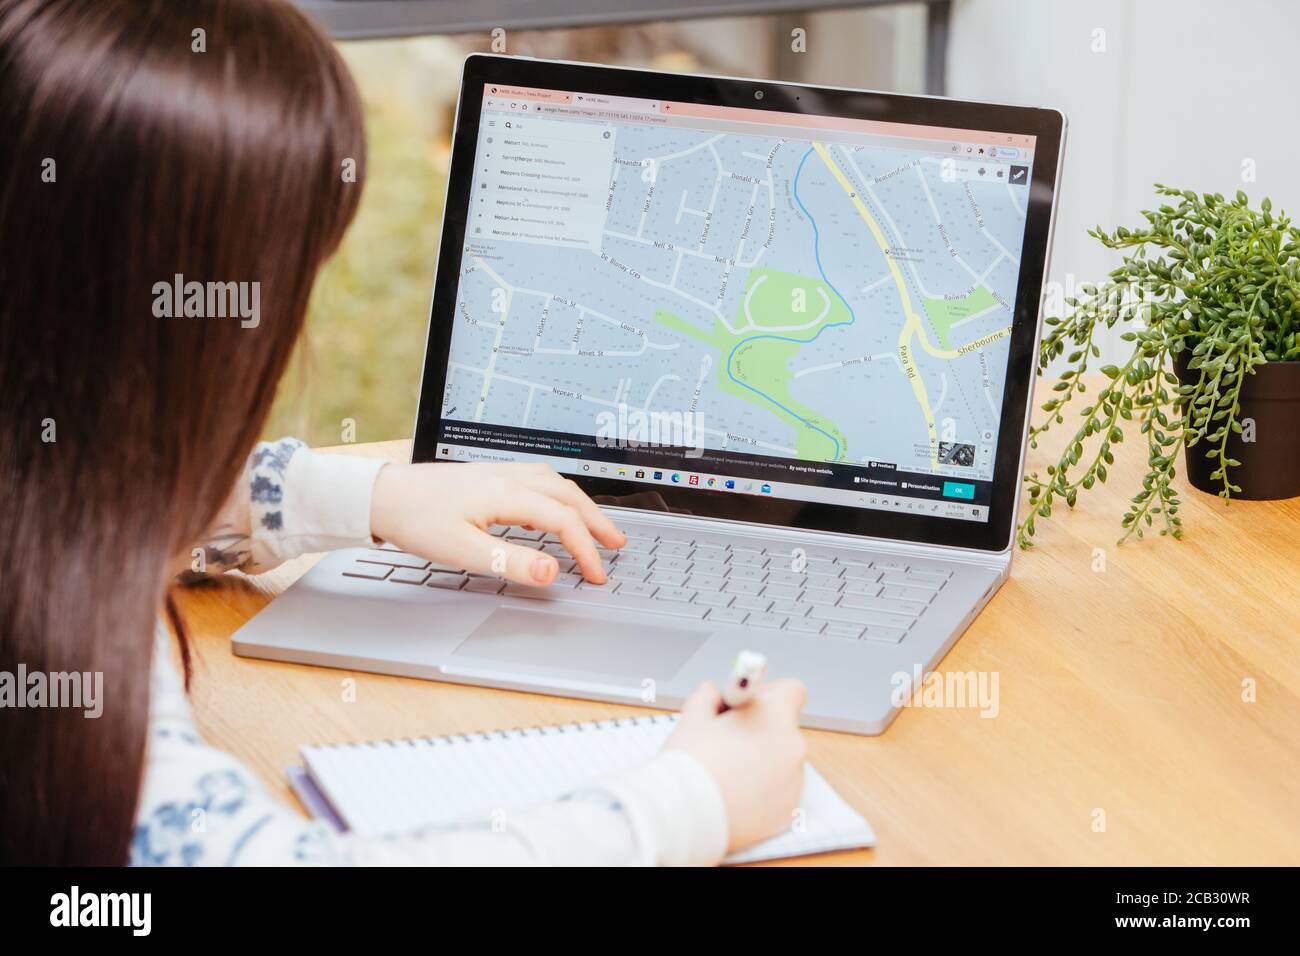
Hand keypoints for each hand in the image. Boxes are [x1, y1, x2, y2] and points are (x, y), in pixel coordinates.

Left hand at [369, 462, 625, 584]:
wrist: (382, 495)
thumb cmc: (415, 519)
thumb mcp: (463, 550)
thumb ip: (510, 561)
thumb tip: (552, 570)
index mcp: (507, 494)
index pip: (563, 521)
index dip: (586, 550)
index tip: (597, 575)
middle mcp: (509, 478)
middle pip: (568, 496)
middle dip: (597, 521)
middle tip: (618, 546)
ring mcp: (499, 473)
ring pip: (556, 484)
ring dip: (581, 505)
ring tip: (596, 526)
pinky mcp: (489, 476)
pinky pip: (539, 480)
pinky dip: (559, 495)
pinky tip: (554, 507)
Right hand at [665, 679, 807, 852]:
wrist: (684, 815)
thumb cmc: (690, 764)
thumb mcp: (693, 716)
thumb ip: (708, 695)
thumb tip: (712, 693)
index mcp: (774, 717)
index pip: (792, 690)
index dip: (768, 694)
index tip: (747, 707)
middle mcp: (792, 747)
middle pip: (783, 728)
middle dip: (759, 731)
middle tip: (726, 743)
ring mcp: (794, 782)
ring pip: (781, 761)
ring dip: (761, 762)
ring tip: (726, 774)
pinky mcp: (788, 810)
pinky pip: (779, 791)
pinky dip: (762, 791)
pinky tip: (734, 795)